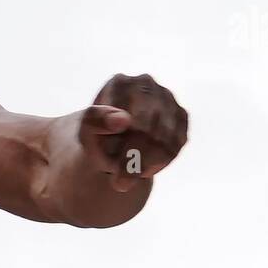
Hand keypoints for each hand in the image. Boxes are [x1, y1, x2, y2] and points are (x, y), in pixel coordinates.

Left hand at [78, 73, 187, 192]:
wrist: (112, 141)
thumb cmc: (98, 137)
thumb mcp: (86, 133)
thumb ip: (96, 122)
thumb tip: (124, 120)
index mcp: (120, 83)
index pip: (127, 120)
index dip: (123, 150)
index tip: (109, 171)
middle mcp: (147, 85)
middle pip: (148, 131)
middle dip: (134, 162)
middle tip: (119, 185)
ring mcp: (167, 98)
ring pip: (165, 139)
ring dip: (146, 164)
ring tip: (126, 178)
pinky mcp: (181, 115)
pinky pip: (176, 144)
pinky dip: (159, 161)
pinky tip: (142, 167)